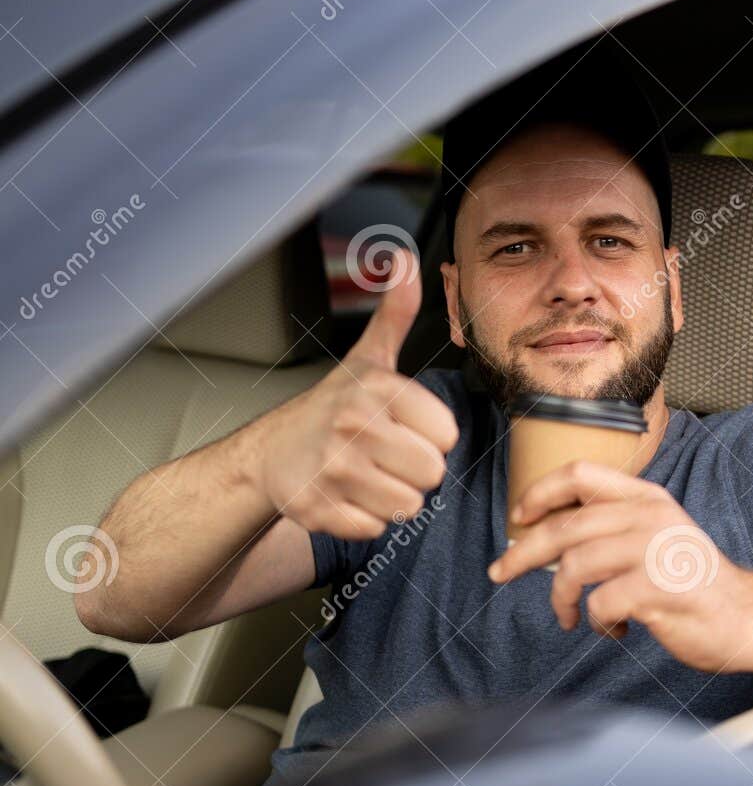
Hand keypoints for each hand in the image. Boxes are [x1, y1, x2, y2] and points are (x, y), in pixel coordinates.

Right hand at [259, 253, 458, 538]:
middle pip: (431, 474)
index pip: (447, 436)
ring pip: (406, 505)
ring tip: (367, 475)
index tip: (404, 428)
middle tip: (385, 456)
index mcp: (377, 391)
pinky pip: (374, 529)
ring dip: (392, 497)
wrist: (272, 452)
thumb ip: (395, 312)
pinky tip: (346, 496)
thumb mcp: (367, 357)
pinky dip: (364, 519)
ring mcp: (334, 471)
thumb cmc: (332, 407)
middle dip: (414, 471)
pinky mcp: (319, 510)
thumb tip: (403, 256)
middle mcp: (354, 427)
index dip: (430, 436)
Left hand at [488, 461, 752, 673]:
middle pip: (564, 525)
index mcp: (645, 498)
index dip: (539, 492)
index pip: (579, 474)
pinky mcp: (659, 589)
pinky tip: (614, 630)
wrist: (748, 617)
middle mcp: (649, 516)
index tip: (517, 518)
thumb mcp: (654, 538)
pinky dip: (596, 623)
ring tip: (568, 616)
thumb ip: (610, 528)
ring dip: (560, 597)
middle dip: (522, 552)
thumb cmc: (692, 584)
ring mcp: (656, 550)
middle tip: (499, 572)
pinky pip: (599, 604)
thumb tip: (547, 537)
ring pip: (574, 566)